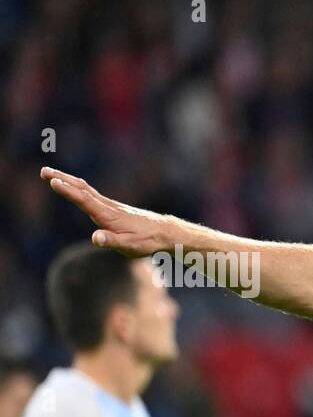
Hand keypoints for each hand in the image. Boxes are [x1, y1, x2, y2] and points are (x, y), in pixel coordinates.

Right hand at [40, 166, 182, 256]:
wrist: (165, 232)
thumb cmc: (147, 241)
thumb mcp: (129, 246)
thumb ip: (111, 241)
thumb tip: (95, 238)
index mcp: (107, 215)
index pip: (84, 200)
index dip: (68, 191)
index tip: (53, 181)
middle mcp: (107, 206)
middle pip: (82, 189)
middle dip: (62, 180)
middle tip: (43, 171)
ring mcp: (110, 205)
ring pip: (85, 189)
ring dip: (68, 180)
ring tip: (51, 174)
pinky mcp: (113, 208)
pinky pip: (91, 194)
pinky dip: (78, 187)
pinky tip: (74, 187)